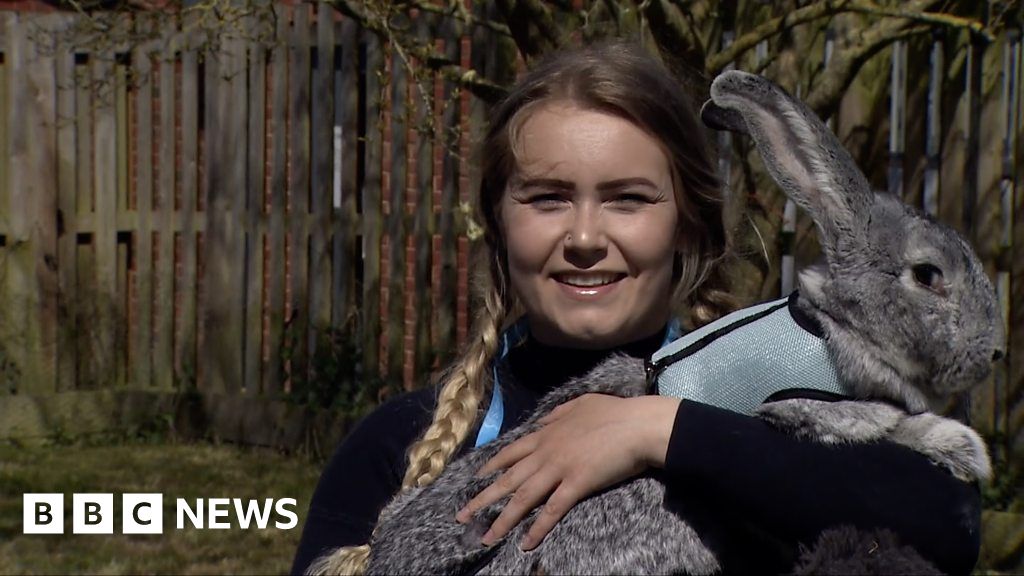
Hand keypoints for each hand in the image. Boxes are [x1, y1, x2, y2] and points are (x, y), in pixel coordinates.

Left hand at [454, 393, 679, 549]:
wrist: (638, 424)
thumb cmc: (615, 412)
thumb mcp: (580, 404)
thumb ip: (559, 413)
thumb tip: (544, 420)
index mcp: (547, 432)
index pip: (511, 452)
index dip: (492, 467)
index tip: (476, 478)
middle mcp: (546, 451)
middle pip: (508, 479)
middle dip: (482, 498)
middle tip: (462, 515)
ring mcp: (559, 468)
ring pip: (522, 498)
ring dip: (502, 520)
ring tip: (486, 537)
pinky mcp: (576, 484)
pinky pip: (552, 510)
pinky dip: (536, 528)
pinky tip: (525, 543)